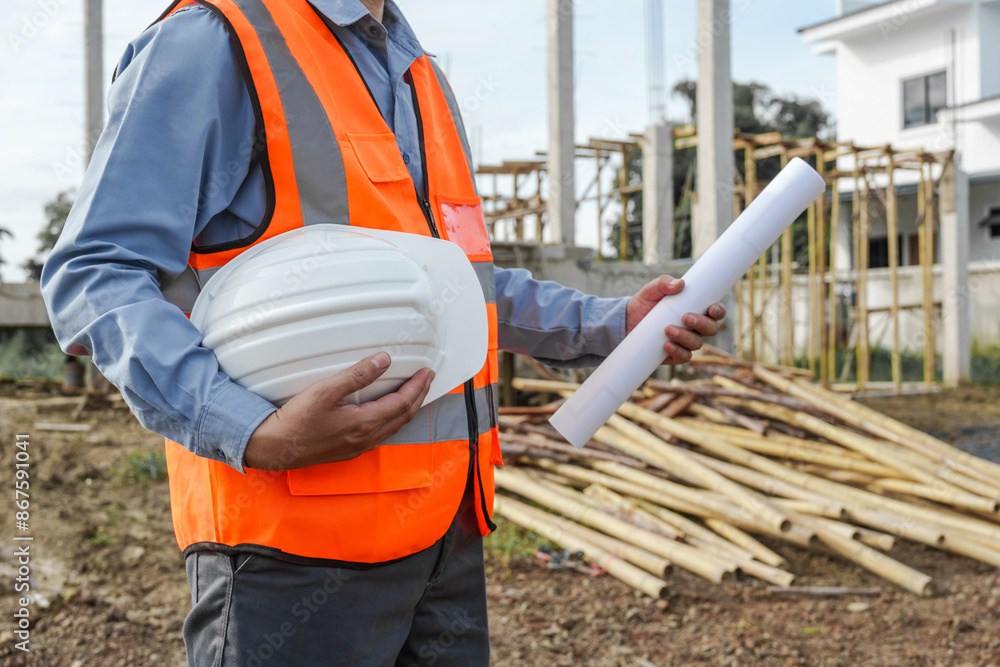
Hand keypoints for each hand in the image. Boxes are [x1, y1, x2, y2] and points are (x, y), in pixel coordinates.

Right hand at [243, 352, 433, 470]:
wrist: (275, 447)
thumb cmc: (296, 420)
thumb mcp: (325, 390)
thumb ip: (357, 375)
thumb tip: (383, 360)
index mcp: (365, 424)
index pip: (403, 403)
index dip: (418, 386)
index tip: (427, 372)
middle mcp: (366, 438)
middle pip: (403, 416)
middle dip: (418, 396)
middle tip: (427, 379)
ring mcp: (359, 446)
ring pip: (394, 427)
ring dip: (407, 408)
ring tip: (414, 392)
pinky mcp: (349, 449)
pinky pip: (382, 433)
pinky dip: (393, 419)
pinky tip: (389, 412)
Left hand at [625, 276, 725, 364]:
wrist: (626, 322)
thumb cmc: (644, 304)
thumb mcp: (651, 290)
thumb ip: (664, 283)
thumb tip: (679, 284)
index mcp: (696, 310)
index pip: (715, 312)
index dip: (719, 311)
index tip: (711, 309)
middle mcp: (695, 328)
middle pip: (711, 329)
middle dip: (702, 324)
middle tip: (686, 317)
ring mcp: (685, 342)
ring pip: (697, 343)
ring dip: (685, 337)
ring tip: (668, 329)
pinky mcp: (674, 354)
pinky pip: (684, 357)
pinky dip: (678, 351)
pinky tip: (667, 345)